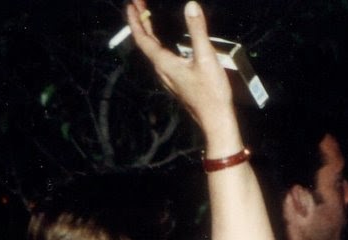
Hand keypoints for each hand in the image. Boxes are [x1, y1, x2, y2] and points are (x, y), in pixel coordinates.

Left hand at [125, 1, 237, 141]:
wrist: (216, 120)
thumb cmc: (211, 93)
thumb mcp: (206, 58)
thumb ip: (198, 30)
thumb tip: (191, 6)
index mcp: (164, 63)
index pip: (142, 38)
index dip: (135, 20)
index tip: (131, 6)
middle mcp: (162, 70)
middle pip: (146, 42)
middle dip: (142, 21)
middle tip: (139, 4)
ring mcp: (169, 76)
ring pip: (153, 50)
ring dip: (150, 31)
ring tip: (149, 17)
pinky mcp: (177, 81)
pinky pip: (162, 57)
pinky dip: (159, 43)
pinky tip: (167, 41)